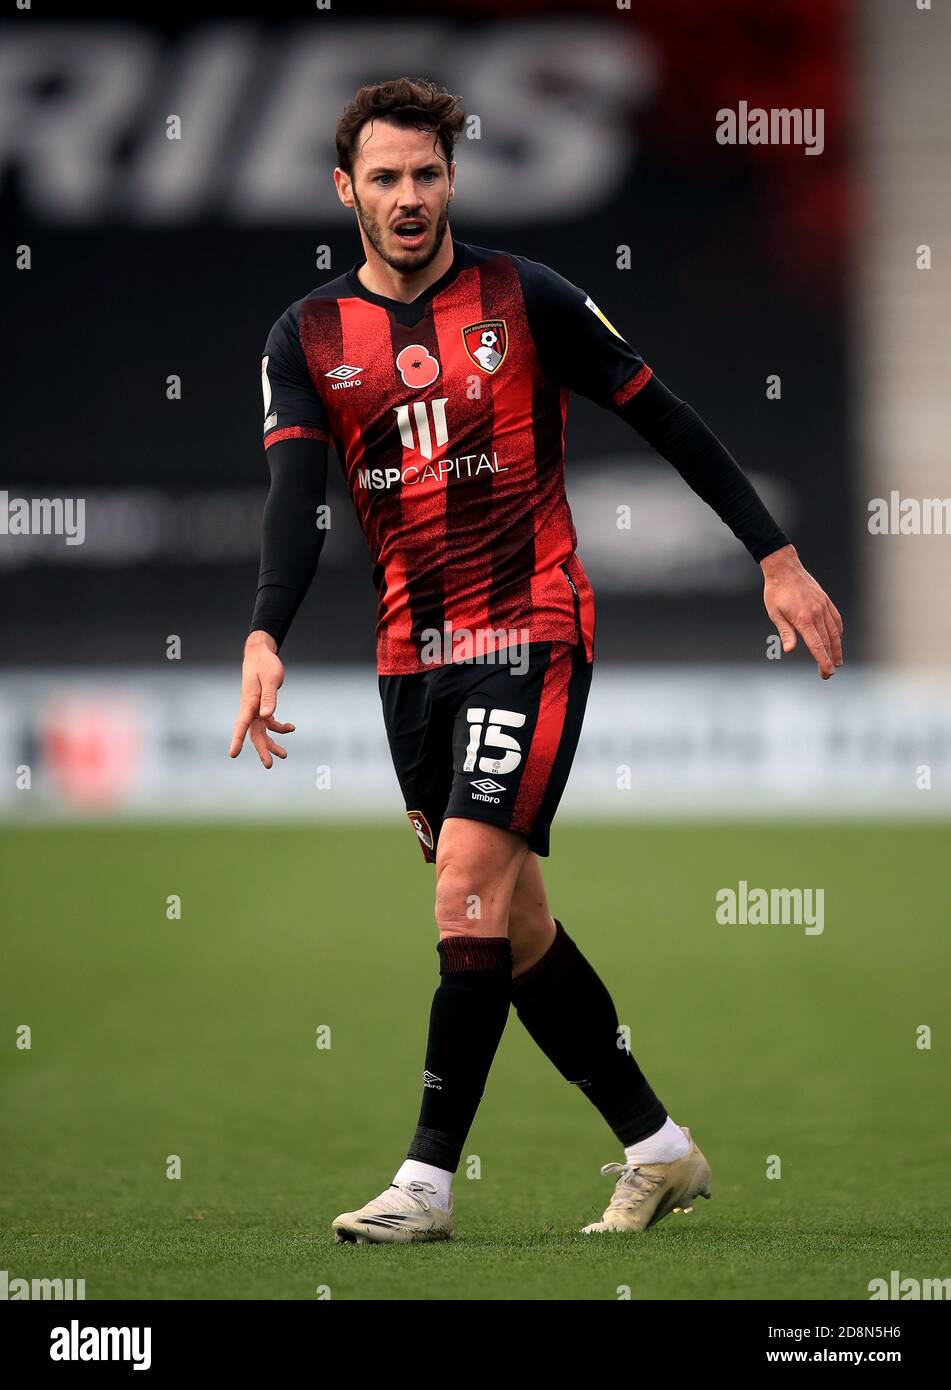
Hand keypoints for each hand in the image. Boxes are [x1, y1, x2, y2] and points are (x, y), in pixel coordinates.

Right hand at [229, 631, 295, 766]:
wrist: (260, 654)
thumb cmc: (264, 664)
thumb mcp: (270, 679)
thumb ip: (269, 697)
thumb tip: (267, 716)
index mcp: (249, 702)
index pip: (241, 724)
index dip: (237, 740)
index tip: (233, 754)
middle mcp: (250, 708)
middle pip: (254, 733)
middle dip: (261, 749)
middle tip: (268, 765)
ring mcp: (256, 708)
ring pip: (262, 731)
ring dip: (272, 743)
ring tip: (284, 755)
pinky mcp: (262, 706)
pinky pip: (269, 722)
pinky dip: (279, 727)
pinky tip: (291, 728)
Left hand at [761, 544, 843, 678]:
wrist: (784, 568)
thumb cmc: (776, 592)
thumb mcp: (775, 613)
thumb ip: (785, 632)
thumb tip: (790, 650)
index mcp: (804, 619)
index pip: (816, 646)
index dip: (822, 661)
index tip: (827, 673)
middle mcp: (817, 614)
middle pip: (827, 642)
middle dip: (829, 659)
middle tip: (828, 673)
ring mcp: (823, 606)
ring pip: (834, 632)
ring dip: (837, 648)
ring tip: (837, 661)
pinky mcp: (826, 601)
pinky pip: (836, 619)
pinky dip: (838, 631)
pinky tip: (837, 639)